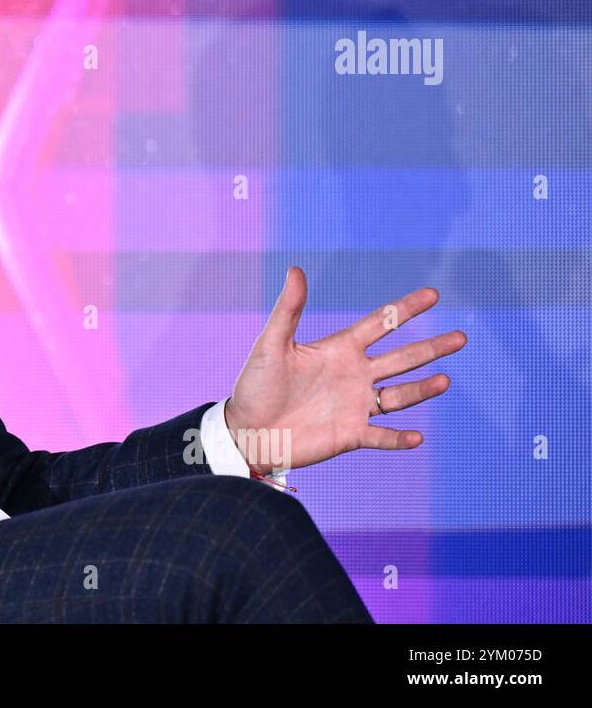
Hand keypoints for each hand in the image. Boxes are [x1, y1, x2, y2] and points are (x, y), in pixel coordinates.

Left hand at [224, 266, 465, 474]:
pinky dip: (397, 438)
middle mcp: (354, 375)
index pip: (379, 324)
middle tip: (462, 337)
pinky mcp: (349, 434)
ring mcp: (355, 405)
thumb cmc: (256, 385)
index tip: (433, 295)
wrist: (246, 429)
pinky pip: (380, 436)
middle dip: (430, 348)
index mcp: (339, 349)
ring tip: (446, 380)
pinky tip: (416, 437)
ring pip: (399, 395)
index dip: (404, 309)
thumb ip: (288, 309)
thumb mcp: (271, 343)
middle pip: (401, 358)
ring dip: (422, 390)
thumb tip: (296, 269)